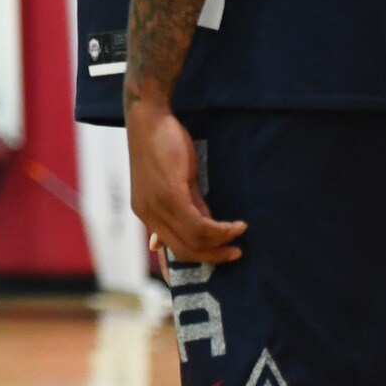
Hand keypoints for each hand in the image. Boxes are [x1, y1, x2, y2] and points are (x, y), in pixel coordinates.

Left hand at [126, 103, 244, 265]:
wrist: (149, 118)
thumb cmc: (161, 146)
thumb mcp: (171, 183)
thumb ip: (185, 208)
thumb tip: (201, 232)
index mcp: (145, 213)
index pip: (170, 250)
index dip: (194, 261)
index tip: (214, 267)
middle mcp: (148, 214)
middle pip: (185, 250)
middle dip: (214, 256)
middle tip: (235, 253)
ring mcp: (158, 205)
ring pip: (195, 239)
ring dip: (222, 242)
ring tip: (240, 234)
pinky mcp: (171, 193)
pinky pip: (199, 223)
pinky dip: (221, 229)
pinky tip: (236, 225)